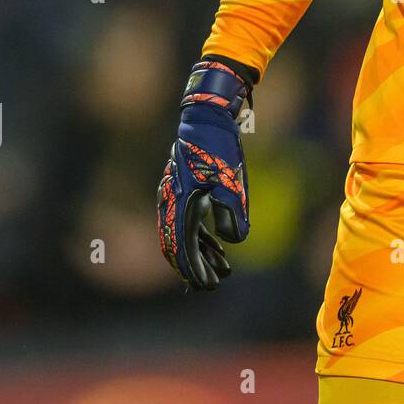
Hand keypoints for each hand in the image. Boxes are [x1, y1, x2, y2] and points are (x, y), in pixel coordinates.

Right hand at [157, 58, 252, 289]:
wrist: (206, 117)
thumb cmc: (219, 148)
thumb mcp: (230, 181)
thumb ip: (231, 213)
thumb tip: (232, 241)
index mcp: (180, 202)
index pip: (182, 246)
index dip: (194, 269)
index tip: (207, 285)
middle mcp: (170, 202)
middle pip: (177, 245)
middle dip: (194, 267)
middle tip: (212, 284)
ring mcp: (173, 195)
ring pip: (182, 234)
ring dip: (200, 254)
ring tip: (221, 270)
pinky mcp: (182, 189)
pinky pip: (187, 220)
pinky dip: (200, 236)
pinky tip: (217, 247)